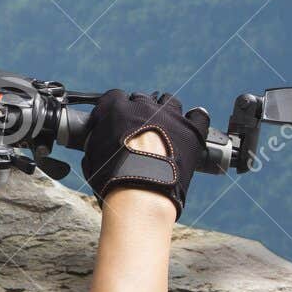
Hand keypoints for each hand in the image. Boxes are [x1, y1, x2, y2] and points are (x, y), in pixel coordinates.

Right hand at [81, 89, 209, 218]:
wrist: (141, 195)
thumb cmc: (112, 180)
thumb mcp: (92, 155)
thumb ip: (97, 138)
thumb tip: (97, 139)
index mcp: (117, 108)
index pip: (116, 96)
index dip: (117, 109)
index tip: (118, 120)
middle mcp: (144, 106)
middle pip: (143, 99)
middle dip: (140, 112)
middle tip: (141, 130)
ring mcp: (170, 117)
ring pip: (170, 102)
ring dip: (166, 112)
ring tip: (165, 128)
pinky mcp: (191, 131)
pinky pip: (198, 115)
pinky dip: (194, 119)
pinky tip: (191, 125)